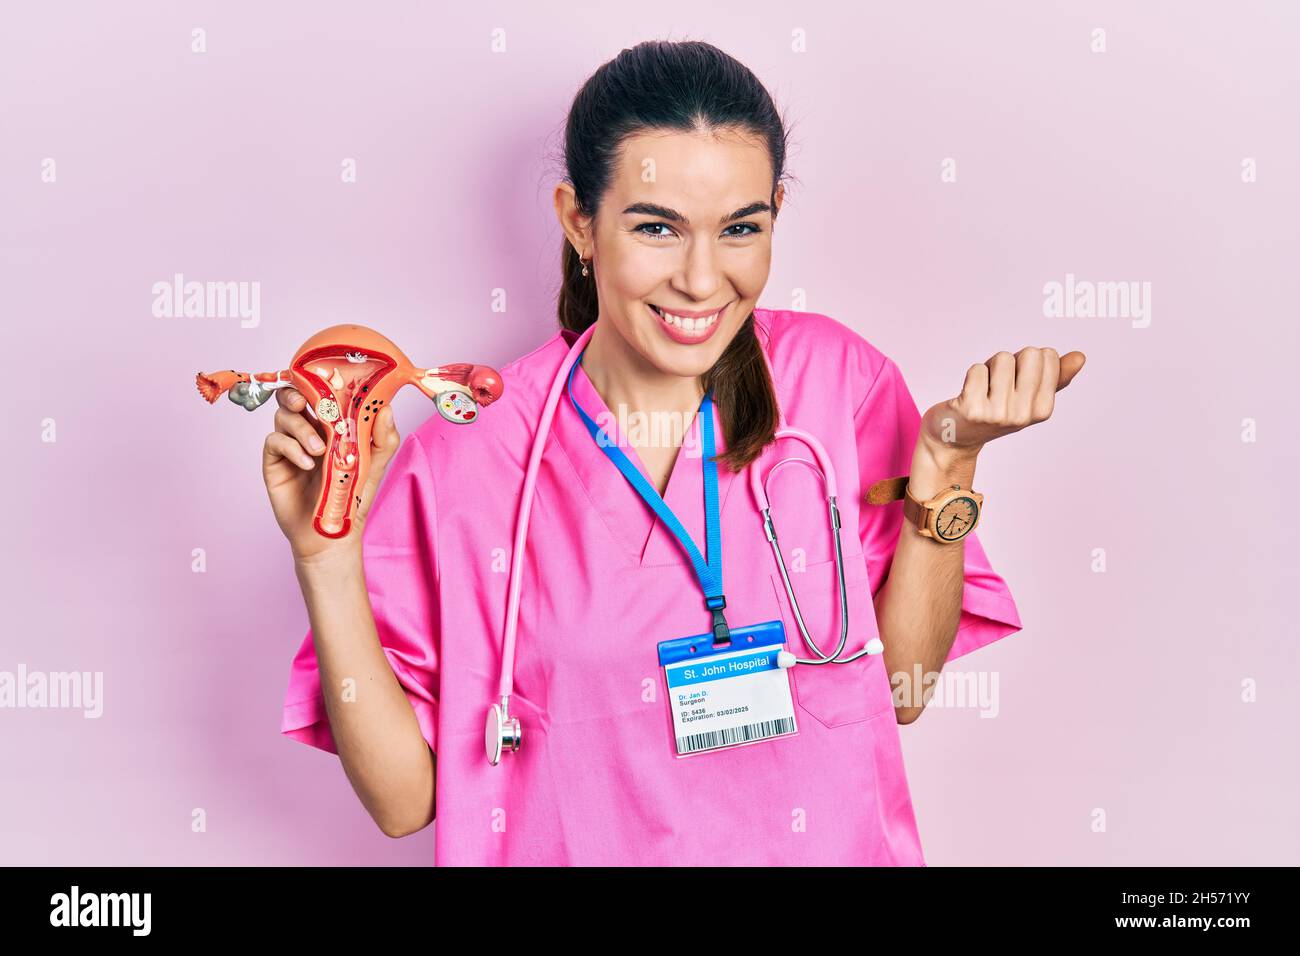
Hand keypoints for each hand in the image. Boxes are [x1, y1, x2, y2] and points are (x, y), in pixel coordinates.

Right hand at [262, 386, 401, 564]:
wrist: (332, 532)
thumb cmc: (353, 497)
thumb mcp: (375, 465)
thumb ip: (383, 438)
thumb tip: (387, 408)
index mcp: (331, 424)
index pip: (321, 393)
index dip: (319, 382)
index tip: (326, 378)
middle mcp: (308, 429)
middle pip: (293, 396)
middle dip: (297, 393)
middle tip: (305, 402)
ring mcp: (290, 444)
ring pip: (284, 416)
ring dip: (301, 428)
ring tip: (319, 450)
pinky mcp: (275, 461)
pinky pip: (274, 441)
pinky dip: (291, 447)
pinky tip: (307, 464)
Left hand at [918, 346, 1085, 462]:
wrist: (954, 437)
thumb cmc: (992, 410)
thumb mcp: (1027, 396)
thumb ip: (1055, 377)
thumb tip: (1080, 357)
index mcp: (1043, 410)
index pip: (1047, 355)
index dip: (1026, 361)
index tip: (1014, 381)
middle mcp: (1023, 415)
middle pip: (1029, 353)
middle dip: (1010, 361)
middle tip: (996, 384)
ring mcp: (998, 414)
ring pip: (1001, 358)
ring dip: (989, 368)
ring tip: (981, 390)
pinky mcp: (973, 410)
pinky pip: (978, 369)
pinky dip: (972, 374)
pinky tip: (967, 395)